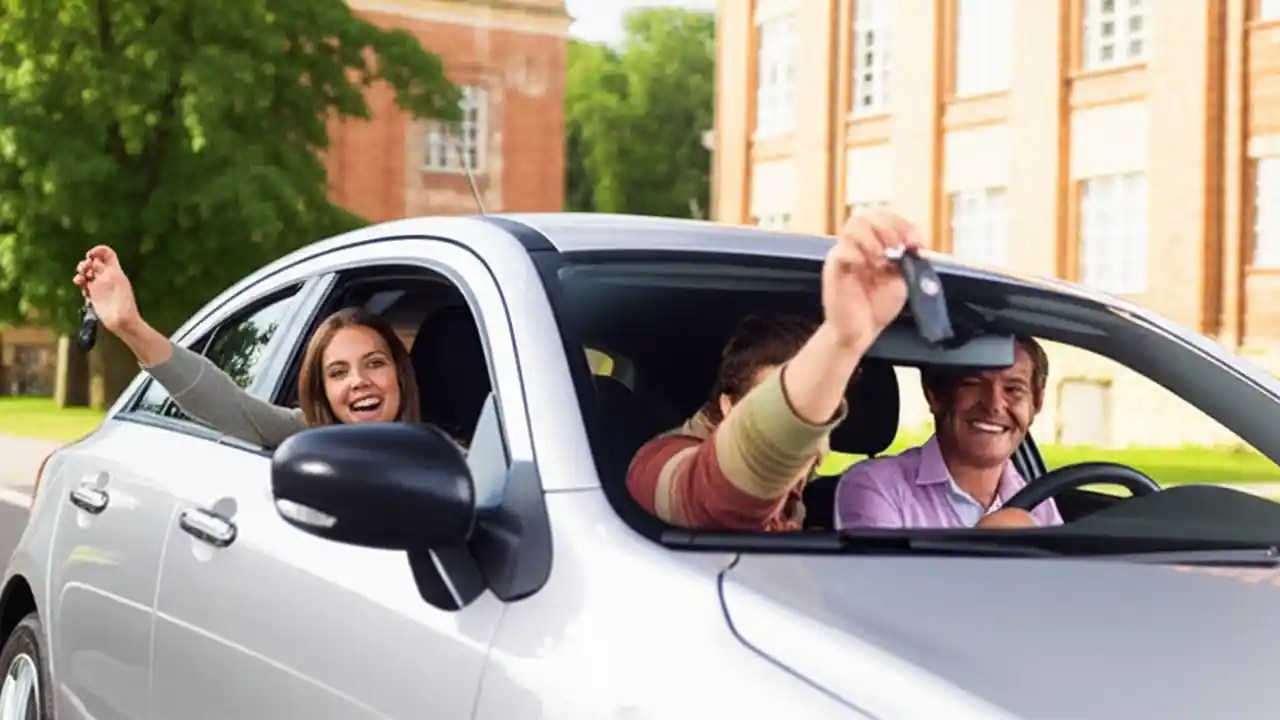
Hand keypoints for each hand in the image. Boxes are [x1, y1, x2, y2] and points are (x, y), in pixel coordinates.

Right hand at [73, 245, 140, 335]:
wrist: (122, 320)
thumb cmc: (122, 302)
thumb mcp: (114, 282)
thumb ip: (104, 270)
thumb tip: (93, 260)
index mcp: (115, 271)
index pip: (107, 254)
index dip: (98, 251)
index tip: (90, 256)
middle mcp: (107, 276)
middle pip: (94, 262)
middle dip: (85, 262)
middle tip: (84, 269)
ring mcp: (101, 285)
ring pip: (87, 273)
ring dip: (81, 272)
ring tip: (80, 279)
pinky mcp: (95, 295)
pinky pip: (85, 284)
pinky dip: (81, 282)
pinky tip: (81, 286)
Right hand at [821, 210, 921, 348]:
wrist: (859, 333)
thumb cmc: (876, 307)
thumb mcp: (900, 279)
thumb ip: (907, 260)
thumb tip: (916, 246)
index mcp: (873, 244)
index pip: (884, 217)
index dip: (902, 224)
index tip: (916, 242)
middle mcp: (856, 245)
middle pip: (866, 215)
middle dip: (888, 228)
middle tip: (898, 249)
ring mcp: (843, 255)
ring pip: (853, 226)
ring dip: (873, 240)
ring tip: (882, 261)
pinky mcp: (834, 270)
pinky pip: (841, 250)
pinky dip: (858, 254)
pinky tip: (868, 267)